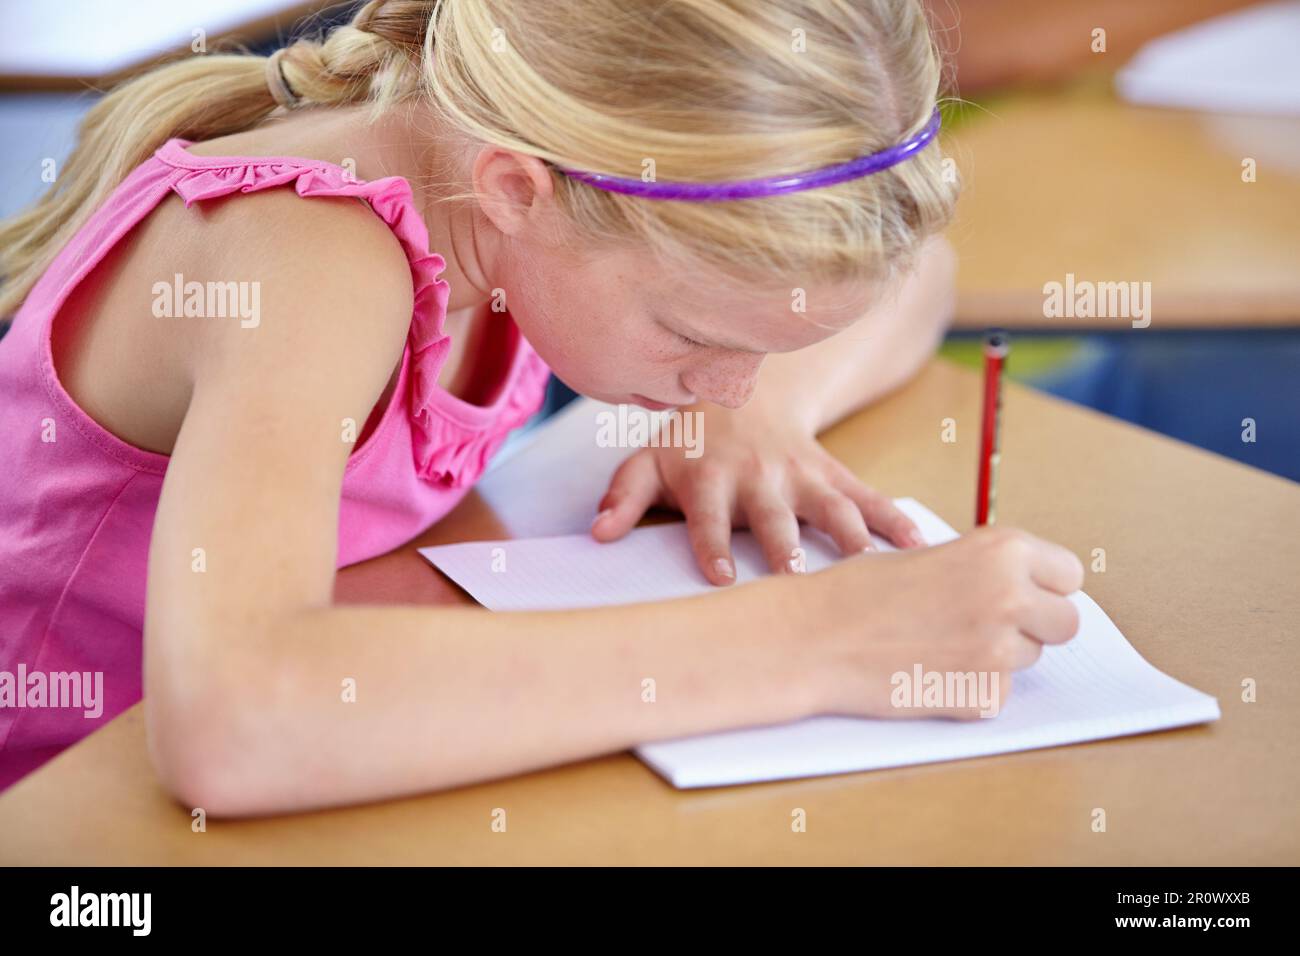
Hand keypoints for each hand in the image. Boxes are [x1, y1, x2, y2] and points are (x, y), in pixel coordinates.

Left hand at [590, 407, 925, 583]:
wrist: (742, 392)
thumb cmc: (688, 443)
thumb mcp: (646, 460)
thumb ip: (622, 496)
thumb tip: (598, 534)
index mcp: (709, 478)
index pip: (708, 516)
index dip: (712, 545)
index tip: (721, 578)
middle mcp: (758, 477)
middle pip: (775, 516)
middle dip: (787, 545)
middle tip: (799, 578)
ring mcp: (802, 475)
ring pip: (831, 506)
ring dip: (851, 535)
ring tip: (872, 569)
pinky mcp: (834, 474)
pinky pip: (869, 497)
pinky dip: (896, 520)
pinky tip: (921, 547)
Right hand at [808, 526, 1083, 719]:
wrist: (814, 637)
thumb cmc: (859, 591)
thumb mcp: (931, 556)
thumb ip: (986, 569)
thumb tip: (1026, 590)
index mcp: (1002, 550)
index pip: (1070, 574)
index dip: (1044, 585)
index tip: (1025, 591)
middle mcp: (1010, 596)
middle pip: (1067, 622)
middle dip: (1036, 624)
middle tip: (989, 622)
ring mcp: (999, 651)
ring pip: (1030, 658)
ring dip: (998, 654)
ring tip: (941, 642)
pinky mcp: (982, 695)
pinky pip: (997, 692)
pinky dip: (971, 686)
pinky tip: (928, 669)